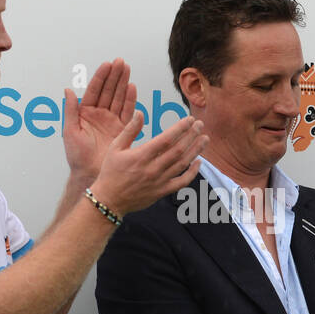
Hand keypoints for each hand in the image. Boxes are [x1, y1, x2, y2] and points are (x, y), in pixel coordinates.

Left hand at [63, 58, 137, 182]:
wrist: (90, 173)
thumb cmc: (77, 156)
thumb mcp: (70, 131)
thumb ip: (70, 110)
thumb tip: (68, 90)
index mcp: (86, 113)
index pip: (95, 90)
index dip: (101, 77)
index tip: (106, 65)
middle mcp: (100, 114)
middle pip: (109, 90)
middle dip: (114, 76)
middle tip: (120, 62)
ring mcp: (112, 121)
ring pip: (119, 97)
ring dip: (123, 83)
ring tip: (127, 69)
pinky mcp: (123, 129)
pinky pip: (127, 112)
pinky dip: (130, 100)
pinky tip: (132, 88)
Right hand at [90, 113, 207, 215]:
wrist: (109, 200)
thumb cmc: (110, 173)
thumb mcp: (115, 148)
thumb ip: (130, 130)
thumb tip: (140, 113)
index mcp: (141, 155)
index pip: (166, 139)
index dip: (180, 128)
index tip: (189, 119)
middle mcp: (153, 168)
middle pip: (178, 150)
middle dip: (191, 135)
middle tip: (200, 125)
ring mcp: (159, 181)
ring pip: (182, 164)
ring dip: (195, 150)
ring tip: (204, 139)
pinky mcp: (162, 192)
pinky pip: (182, 182)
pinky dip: (192, 173)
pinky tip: (198, 162)